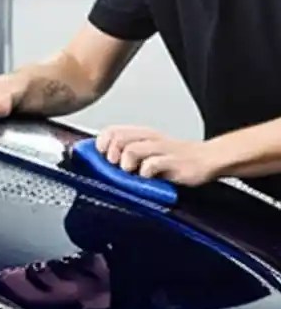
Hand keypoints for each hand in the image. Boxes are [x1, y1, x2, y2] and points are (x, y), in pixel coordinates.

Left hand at [96, 125, 223, 185]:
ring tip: (132, 173)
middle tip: (116, 166)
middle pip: (119, 139)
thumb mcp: (149, 152)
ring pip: (132, 150)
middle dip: (112, 154)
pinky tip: (149, 178)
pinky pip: (152, 165)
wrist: (208, 159)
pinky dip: (145, 173)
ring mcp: (162, 149)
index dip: (102, 143)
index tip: (103, 156)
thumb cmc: (174, 158)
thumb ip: (128, 152)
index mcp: (142, 134)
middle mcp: (150, 139)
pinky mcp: (174, 162)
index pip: (112, 130)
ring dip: (126, 164)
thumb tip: (100, 161)